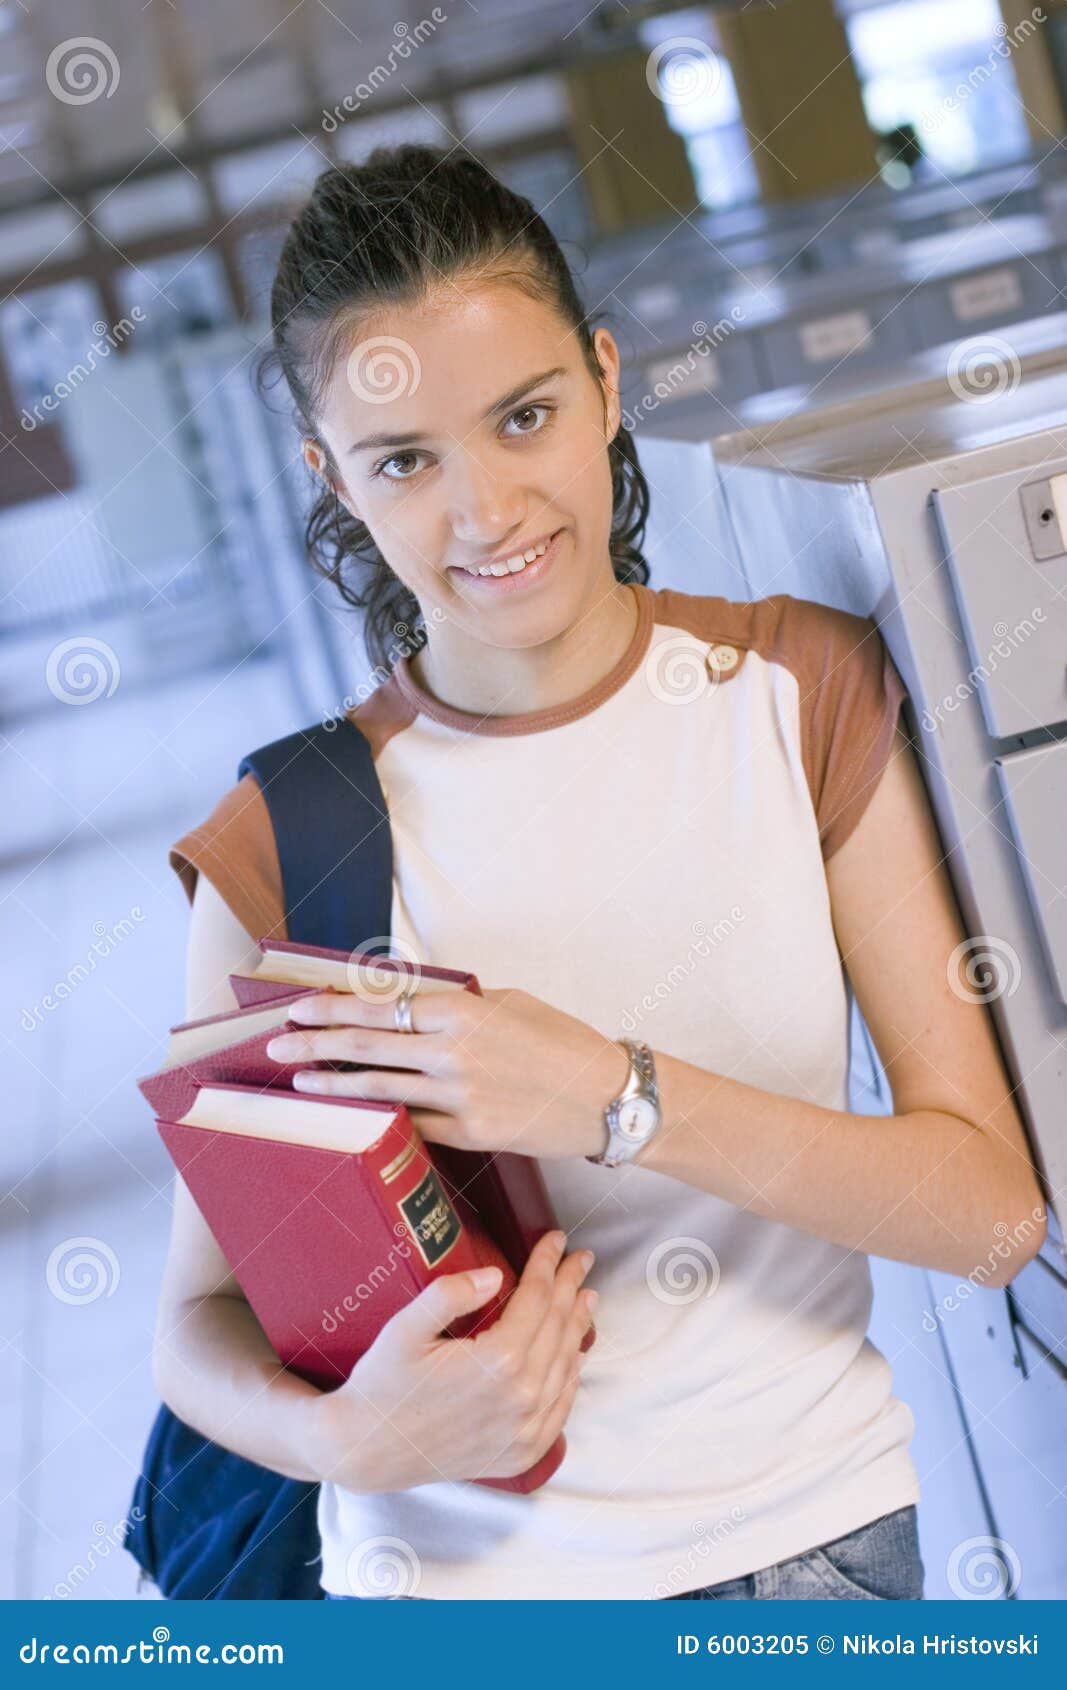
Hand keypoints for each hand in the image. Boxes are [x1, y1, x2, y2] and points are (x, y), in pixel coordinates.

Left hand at [265, 984, 627, 1158]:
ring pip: (380, 1087)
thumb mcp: (509, 1004)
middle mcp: (454, 1052)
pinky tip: (352, 1113)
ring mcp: (459, 1097)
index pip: (380, 1007)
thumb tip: (409, 1008)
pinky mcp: (470, 1133)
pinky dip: (379, 1116)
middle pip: (367, 1047)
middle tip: (274, 1043)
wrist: (606, 1097)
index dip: (333, 1008)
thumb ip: (458, 1005)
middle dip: (313, 1043)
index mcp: (462, 1011)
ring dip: (332, 1083)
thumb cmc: (561, 1042)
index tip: (298, 1007)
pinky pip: (412, 1123)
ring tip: (297, 1078)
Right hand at [307, 1230, 597, 1492]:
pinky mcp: (522, 1453)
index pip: (537, 1297)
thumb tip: (496, 1275)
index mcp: (497, 1362)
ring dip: (578, 1326)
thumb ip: (450, 1295)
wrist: (368, 1451)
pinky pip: (560, 1407)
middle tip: (581, 1258)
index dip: (548, 1263)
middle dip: (571, 1285)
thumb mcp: (405, 1329)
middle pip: (558, 1327)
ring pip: (566, 1365)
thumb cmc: (383, 1384)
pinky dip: (571, 1374)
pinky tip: (575, 1353)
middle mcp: (521, 1398)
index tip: (556, 1238)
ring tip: (586, 1297)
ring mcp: (525, 1430)